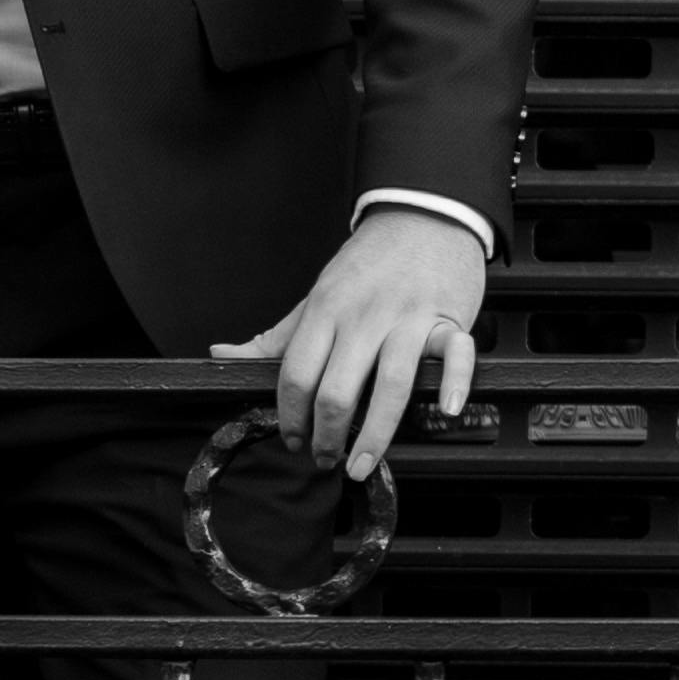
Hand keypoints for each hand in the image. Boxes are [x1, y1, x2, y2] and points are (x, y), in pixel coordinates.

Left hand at [219, 207, 486, 480]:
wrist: (424, 216)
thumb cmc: (369, 263)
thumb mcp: (317, 295)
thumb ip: (275, 336)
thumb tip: (222, 356)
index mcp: (325, 310)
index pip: (296, 373)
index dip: (289, 415)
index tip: (292, 439)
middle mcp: (364, 316)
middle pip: (337, 389)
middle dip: (326, 435)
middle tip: (324, 458)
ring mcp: (408, 318)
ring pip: (391, 384)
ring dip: (375, 435)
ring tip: (362, 463)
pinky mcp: (449, 319)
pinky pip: (456, 355)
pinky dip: (456, 384)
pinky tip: (449, 412)